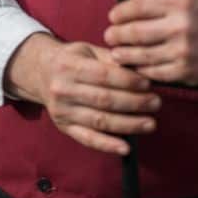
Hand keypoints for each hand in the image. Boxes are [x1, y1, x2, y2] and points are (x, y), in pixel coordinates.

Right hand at [4, 33, 160, 154]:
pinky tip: (126, 147)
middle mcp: (63, 89)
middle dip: (134, 103)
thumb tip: (140, 68)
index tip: (149, 84)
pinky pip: (87, 138)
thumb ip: (110, 59)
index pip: (104, 76)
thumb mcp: (88, 50)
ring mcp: (62, 111)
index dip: (128, 81)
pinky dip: (107, 145)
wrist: (41, 72)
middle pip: (104, 99)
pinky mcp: (64, 127)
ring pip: (99, 121)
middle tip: (156, 103)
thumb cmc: (72, 59)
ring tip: (150, 123)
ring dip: (128, 124)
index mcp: (70, 66)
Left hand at [104, 0, 197, 84]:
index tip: (113, 16)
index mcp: (181, 2)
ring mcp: (183, 50)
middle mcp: (181, 25)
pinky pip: (154, 72)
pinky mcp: (186, 71)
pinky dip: (141, 70)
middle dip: (117, 34)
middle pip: (135, 31)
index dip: (120, 12)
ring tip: (116, 53)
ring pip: (141, 55)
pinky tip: (135, 66)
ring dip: (123, 54)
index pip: (139, 5)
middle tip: (109, 35)